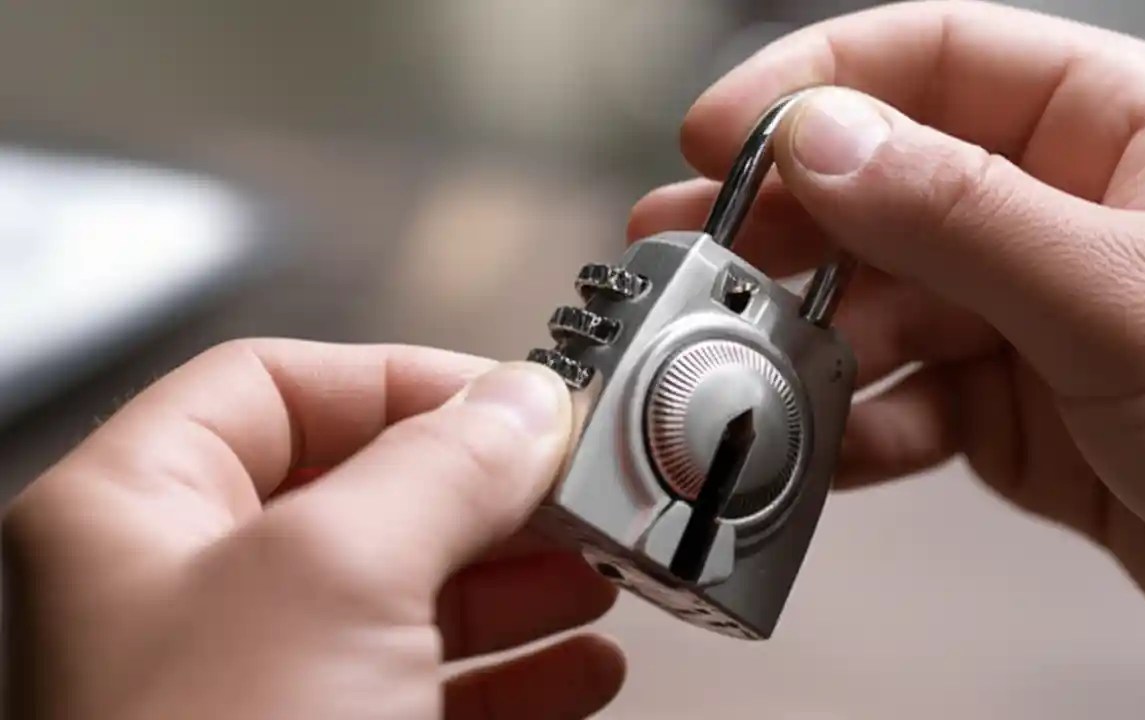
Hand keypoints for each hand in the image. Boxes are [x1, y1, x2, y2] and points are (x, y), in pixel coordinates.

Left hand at [2, 340, 623, 718]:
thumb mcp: (335, 578)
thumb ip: (439, 467)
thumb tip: (518, 404)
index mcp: (132, 517)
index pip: (273, 388)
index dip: (401, 380)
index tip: (511, 400)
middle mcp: (184, 602)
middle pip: (360, 494)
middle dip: (483, 491)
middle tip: (576, 489)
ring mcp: (254, 693)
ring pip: (405, 599)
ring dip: (516, 583)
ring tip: (597, 574)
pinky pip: (430, 695)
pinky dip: (516, 678)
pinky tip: (578, 672)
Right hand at [631, 0, 1144, 698]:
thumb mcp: (1124, 298)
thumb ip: (960, 216)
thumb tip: (821, 143)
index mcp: (1117, 134)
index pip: (936, 61)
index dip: (817, 87)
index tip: (719, 135)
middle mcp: (1068, 217)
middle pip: (888, 187)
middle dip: (784, 222)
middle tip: (690, 254)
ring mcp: (1040, 321)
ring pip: (887, 303)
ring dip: (811, 337)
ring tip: (745, 369)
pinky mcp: (1025, 419)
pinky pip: (911, 405)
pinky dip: (859, 428)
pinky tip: (823, 450)